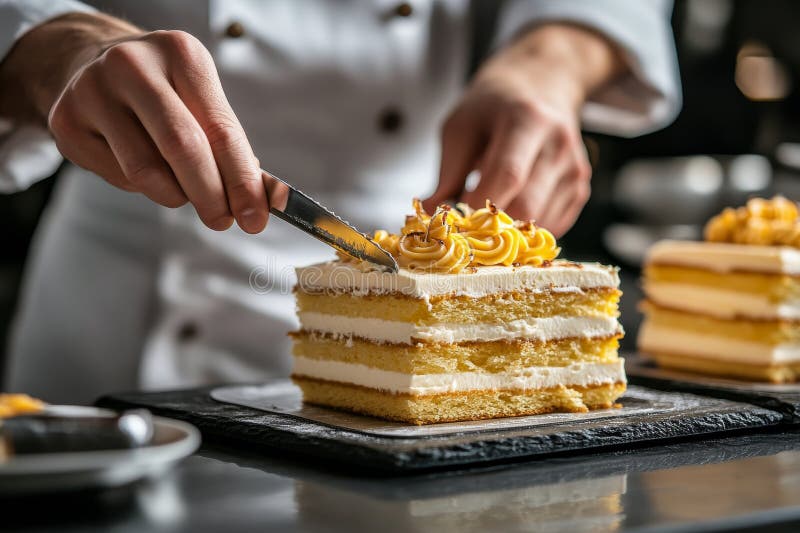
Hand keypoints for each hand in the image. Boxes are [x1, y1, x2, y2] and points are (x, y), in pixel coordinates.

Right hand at [1, 13, 266, 232]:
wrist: (87, 63)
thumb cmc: (162, 91)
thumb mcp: (201, 99)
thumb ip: (231, 146)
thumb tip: (265, 198)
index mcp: (180, 54)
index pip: (221, 129)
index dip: (242, 179)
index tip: (256, 216)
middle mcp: (133, 65)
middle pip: (182, 148)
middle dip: (211, 195)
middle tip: (223, 220)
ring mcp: (92, 92)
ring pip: (147, 172)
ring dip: (175, 195)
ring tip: (183, 190)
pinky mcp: (66, 123)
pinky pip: (119, 177)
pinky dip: (143, 188)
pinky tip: (145, 168)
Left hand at [424, 25, 621, 236]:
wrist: (541, 86)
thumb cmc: (494, 107)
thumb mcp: (461, 126)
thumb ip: (448, 173)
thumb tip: (431, 214)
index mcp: (528, 120)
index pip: (508, 175)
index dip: (479, 205)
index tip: (455, 219)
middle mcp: (559, 145)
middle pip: (527, 207)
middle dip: (493, 226)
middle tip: (467, 224)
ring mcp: (575, 170)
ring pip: (540, 224)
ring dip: (509, 230)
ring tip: (489, 210)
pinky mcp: (580, 191)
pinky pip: (552, 227)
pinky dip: (526, 230)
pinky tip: (512, 208)